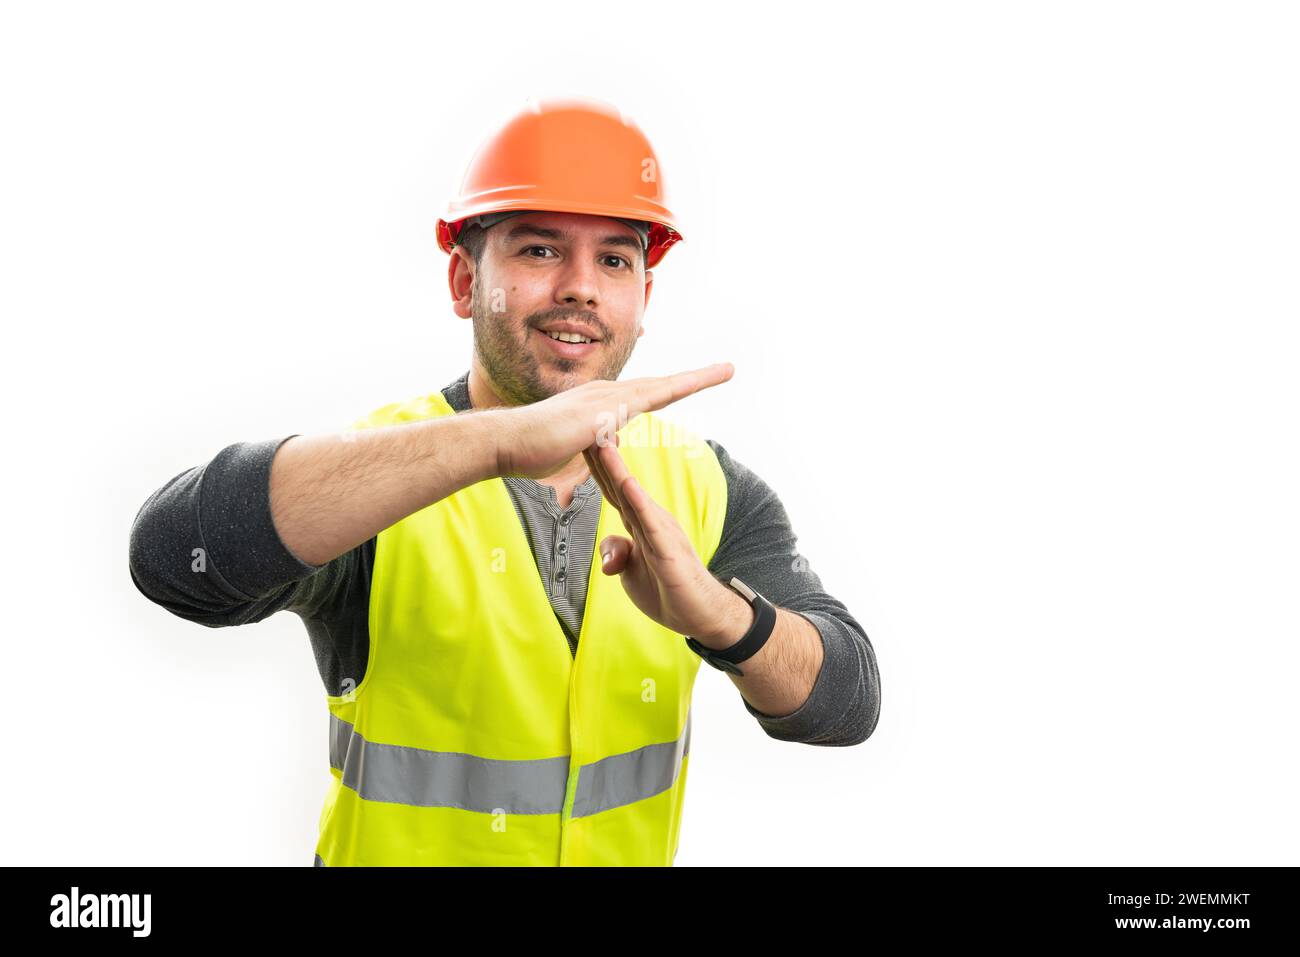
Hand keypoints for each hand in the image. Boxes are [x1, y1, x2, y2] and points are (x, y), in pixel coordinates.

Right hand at [492, 363, 733, 479]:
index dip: (669, 391)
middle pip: (659, 385)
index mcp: (600, 406)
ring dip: (695, 377)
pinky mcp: (606, 408)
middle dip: (693, 377)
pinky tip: (698, 381)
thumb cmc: (529, 453)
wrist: (505, 443)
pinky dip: (678, 386)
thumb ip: (588, 455)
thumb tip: (597, 457)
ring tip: (725, 370)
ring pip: (661, 385)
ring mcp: (606, 398)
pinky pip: (651, 395)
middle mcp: (606, 394)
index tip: (694, 386)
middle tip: (726, 369)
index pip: (644, 397)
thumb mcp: (569, 458)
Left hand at [582, 440, 753, 647]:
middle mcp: (650, 519)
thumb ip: (617, 554)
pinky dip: (637, 501)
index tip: (579, 438)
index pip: (613, 489)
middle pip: (619, 483)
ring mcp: (660, 531)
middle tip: (585, 423)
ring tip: (602, 442)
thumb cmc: (668, 591)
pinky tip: (627, 482)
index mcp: (640, 523)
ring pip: (633, 495)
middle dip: (600, 456)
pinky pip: (650, 523)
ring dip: (616, 469)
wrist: (701, 614)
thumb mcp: (631, 573)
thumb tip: (606, 554)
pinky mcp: (668, 549)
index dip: (595, 466)